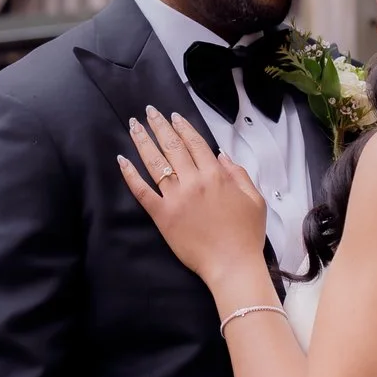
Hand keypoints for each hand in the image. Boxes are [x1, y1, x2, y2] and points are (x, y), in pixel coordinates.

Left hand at [117, 108, 267, 284]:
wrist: (232, 265)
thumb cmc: (246, 234)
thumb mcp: (254, 199)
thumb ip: (238, 174)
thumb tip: (222, 155)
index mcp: (216, 175)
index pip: (195, 142)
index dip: (182, 126)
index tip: (172, 116)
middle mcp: (194, 181)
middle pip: (172, 146)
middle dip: (159, 126)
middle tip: (149, 111)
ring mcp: (176, 198)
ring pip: (155, 163)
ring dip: (143, 141)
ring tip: (134, 126)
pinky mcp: (162, 215)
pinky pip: (142, 191)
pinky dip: (130, 175)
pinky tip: (122, 160)